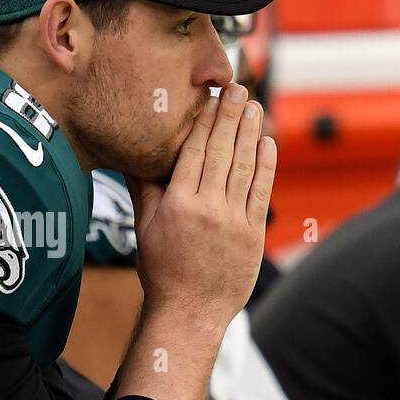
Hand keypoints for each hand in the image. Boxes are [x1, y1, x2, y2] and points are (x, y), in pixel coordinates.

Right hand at [129, 84, 275, 326]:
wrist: (190, 312)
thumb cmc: (162, 271)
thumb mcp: (143, 228)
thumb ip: (144, 188)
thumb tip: (133, 155)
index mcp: (177, 204)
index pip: (193, 151)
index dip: (204, 121)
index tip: (210, 97)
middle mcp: (207, 208)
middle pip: (220, 151)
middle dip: (229, 116)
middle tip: (237, 87)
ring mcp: (233, 221)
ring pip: (243, 166)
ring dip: (249, 132)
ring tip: (252, 106)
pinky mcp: (253, 234)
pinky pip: (261, 191)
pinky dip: (266, 164)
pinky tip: (266, 142)